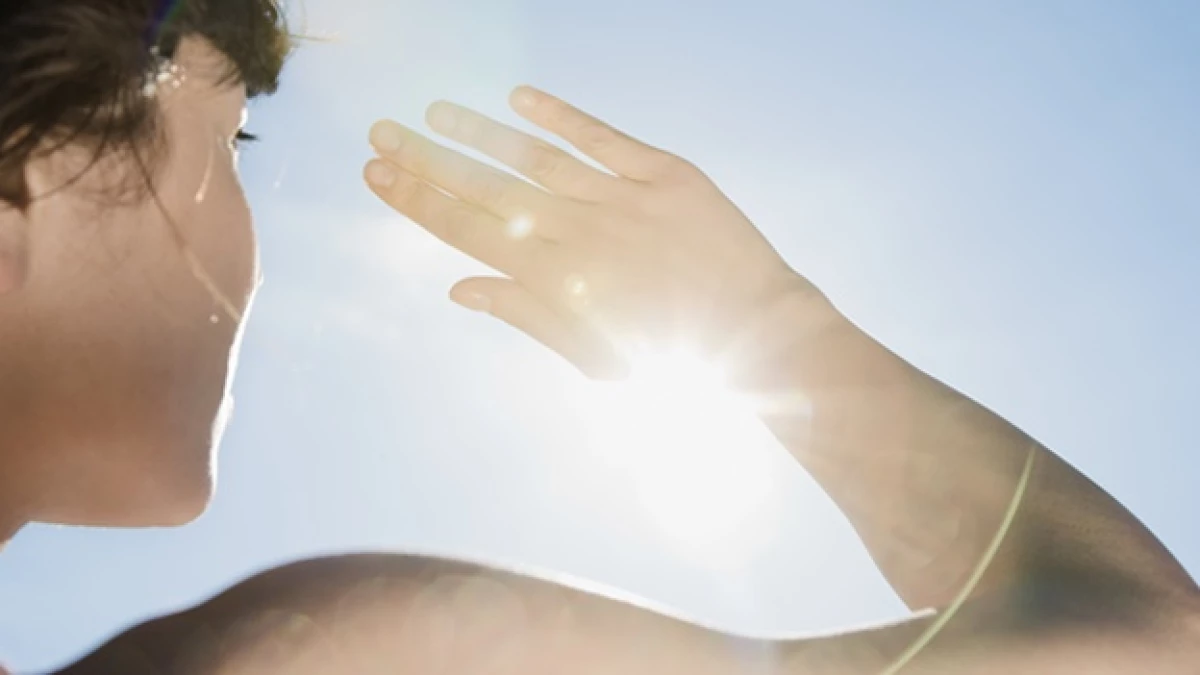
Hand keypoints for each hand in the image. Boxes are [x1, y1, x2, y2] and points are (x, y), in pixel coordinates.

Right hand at [364, 86, 832, 377]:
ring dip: (479, 133)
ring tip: (435, 113)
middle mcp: (576, 232)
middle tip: (380, 133)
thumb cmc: (672, 362)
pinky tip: (519, 98)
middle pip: (485, 187)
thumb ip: (525, 315)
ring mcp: (619, 198)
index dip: (417, 201)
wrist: (758, 337)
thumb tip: (460, 289)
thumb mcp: (591, 358)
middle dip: (426, 161)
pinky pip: (601, 137)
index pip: (467, 231)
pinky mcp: (664, 175)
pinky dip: (560, 115)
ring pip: (533, 156)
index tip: (376, 174)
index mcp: (554, 281)